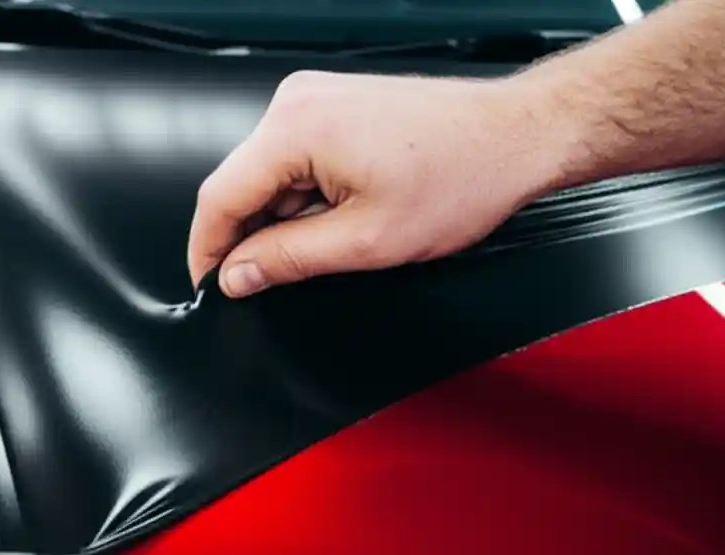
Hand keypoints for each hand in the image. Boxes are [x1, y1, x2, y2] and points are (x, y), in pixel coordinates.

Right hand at [187, 70, 566, 297]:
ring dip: (282, 217)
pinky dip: (303, 195)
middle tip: (272, 282)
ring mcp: (314, 98)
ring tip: (336, 241)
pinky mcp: (333, 104)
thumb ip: (288, 259)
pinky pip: (294, 158)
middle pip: (240, 182)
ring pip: (268, 174)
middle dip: (249, 236)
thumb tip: (236, 275)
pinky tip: (341, 216)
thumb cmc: (460, 178)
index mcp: (296, 128)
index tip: (208, 287)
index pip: (219, 195)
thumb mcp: (367, 241)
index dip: (207, 249)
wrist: (517, 135)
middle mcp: (296, 101)